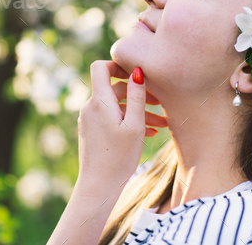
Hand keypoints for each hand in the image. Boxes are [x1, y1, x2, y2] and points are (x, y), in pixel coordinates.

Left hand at [76, 61, 167, 187]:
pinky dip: (128, 120)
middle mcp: (90, 107)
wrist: (99, 186)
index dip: (117, 65)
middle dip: (138, 93)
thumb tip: (137, 71)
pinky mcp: (92, 131)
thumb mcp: (135, 125)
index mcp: (99, 102)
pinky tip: (148, 132)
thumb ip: (136, 96)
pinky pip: (111, 118)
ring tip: (162, 123)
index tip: (136, 72)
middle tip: (160, 103)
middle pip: (114, 88)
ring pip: (116, 106)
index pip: (100, 67)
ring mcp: (90, 119)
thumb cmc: (119, 157)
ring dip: (138, 110)